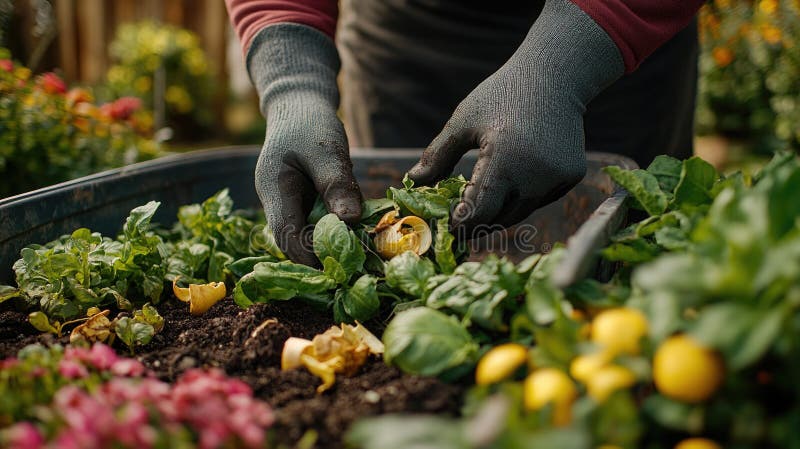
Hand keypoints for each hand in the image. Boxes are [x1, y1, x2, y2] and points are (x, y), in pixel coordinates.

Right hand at [248, 24, 361, 264]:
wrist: (299, 104)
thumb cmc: (309, 122)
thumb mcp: (326, 151)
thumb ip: (336, 185)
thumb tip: (350, 221)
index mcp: (273, 190)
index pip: (286, 235)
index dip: (309, 255)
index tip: (339, 265)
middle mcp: (275, 202)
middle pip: (292, 242)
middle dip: (319, 255)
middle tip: (354, 264)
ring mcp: (286, 203)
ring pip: (303, 235)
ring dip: (327, 245)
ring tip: (358, 251)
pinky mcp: (299, 202)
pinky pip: (313, 224)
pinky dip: (332, 230)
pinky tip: (354, 233)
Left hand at [408, 0, 623, 235]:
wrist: (554, 76)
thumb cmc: (501, 95)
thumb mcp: (463, 122)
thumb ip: (437, 156)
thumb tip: (411, 183)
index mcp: (504, 161)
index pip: (479, 213)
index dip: (460, 224)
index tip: (446, 227)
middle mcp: (535, 176)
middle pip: (500, 219)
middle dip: (477, 223)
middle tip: (459, 222)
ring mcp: (557, 178)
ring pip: (521, 213)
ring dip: (499, 214)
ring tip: (479, 206)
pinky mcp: (571, 176)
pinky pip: (540, 199)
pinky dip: (522, 198)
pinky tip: (510, 186)